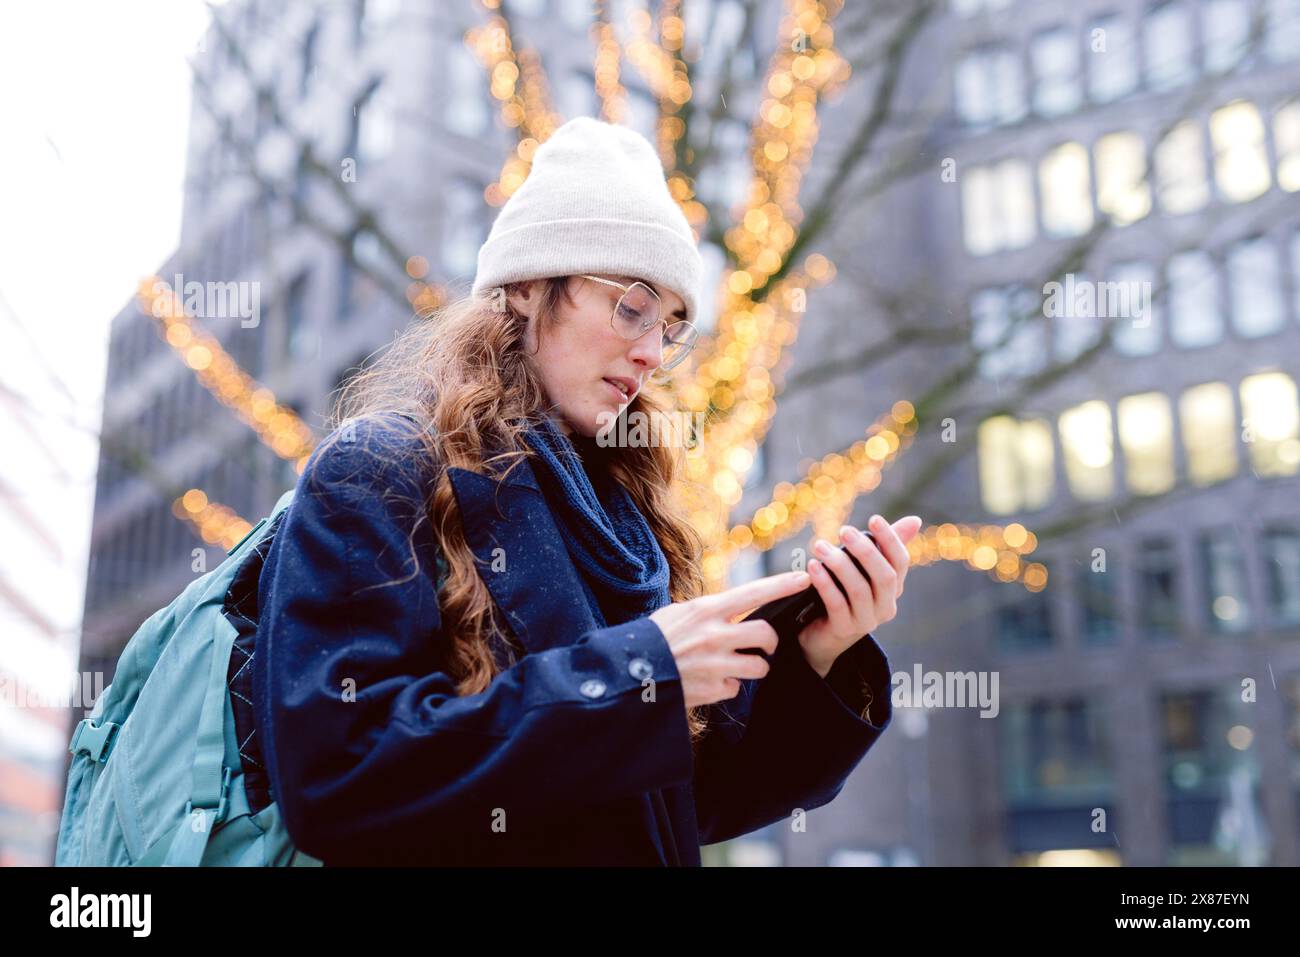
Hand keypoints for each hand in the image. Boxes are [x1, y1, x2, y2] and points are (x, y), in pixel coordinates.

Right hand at [650, 570, 811, 712]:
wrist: (628, 672)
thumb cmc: (653, 638)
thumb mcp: (679, 614)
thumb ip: (709, 613)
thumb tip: (733, 611)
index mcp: (706, 610)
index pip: (754, 593)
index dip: (782, 585)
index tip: (804, 578)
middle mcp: (714, 635)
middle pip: (765, 634)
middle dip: (770, 642)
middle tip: (765, 645)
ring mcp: (715, 664)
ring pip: (758, 666)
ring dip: (753, 667)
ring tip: (735, 666)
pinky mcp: (711, 689)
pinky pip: (735, 688)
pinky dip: (727, 686)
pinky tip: (710, 682)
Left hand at [796, 514, 922, 677]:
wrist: (822, 636)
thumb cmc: (844, 594)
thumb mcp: (863, 569)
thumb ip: (884, 546)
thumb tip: (915, 520)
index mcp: (893, 589)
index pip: (901, 562)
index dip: (891, 540)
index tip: (874, 519)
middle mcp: (886, 606)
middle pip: (884, 576)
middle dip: (865, 551)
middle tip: (844, 530)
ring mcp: (867, 621)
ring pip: (860, 589)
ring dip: (839, 564)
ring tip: (820, 546)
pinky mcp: (844, 630)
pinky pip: (837, 604)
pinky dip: (825, 583)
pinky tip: (812, 567)